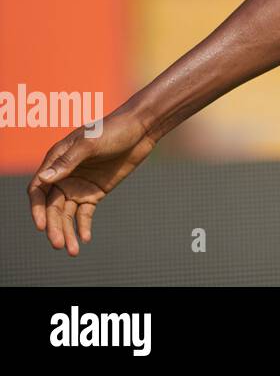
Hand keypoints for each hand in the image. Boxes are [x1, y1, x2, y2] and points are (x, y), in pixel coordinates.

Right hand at [28, 111, 158, 255]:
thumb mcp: (91, 143)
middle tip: (59, 245)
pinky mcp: (94, 192)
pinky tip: (86, 238)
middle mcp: (63, 176)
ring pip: (67, 214)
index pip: (38, 189)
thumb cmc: (113, 129)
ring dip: (67, 231)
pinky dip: (83, 226)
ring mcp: (78, 185)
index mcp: (56, 161)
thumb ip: (68, 161)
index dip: (37, 209)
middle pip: (52, 207)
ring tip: (72, 251)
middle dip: (54, 226)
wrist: (141, 129)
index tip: (41, 226)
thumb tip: (44, 179)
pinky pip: (84, 213)